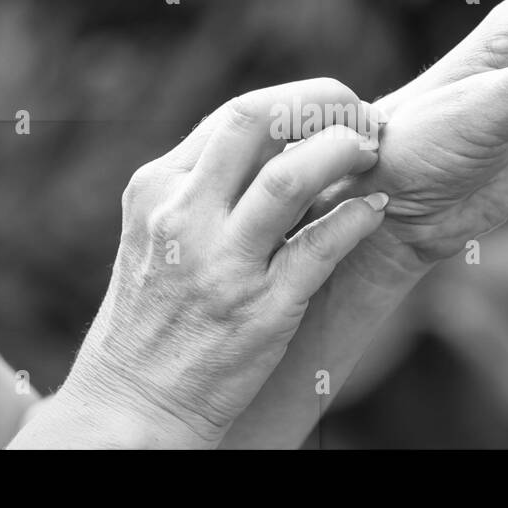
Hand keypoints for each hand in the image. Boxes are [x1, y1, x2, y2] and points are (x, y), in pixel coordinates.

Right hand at [11, 79, 387, 447]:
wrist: (131, 406)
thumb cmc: (152, 319)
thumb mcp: (156, 235)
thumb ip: (202, 188)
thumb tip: (276, 146)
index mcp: (157, 188)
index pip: (236, 115)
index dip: (298, 101)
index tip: (332, 110)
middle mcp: (182, 216)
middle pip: (257, 120)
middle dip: (322, 103)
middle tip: (360, 116)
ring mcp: (220, 263)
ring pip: (290, 177)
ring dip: (344, 150)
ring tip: (372, 151)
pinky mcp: (259, 310)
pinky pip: (321, 246)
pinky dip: (358, 218)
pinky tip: (376, 210)